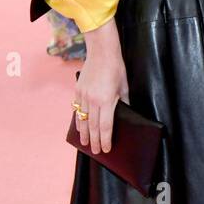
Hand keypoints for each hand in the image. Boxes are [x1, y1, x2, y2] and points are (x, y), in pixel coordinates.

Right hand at [73, 24, 128, 152]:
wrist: (101, 51)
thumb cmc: (116, 68)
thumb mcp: (124, 87)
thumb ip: (124, 102)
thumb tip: (126, 114)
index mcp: (106, 101)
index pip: (105, 126)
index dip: (105, 140)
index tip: (105, 149)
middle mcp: (93, 100)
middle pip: (93, 127)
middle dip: (94, 141)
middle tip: (95, 151)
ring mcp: (83, 95)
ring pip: (83, 119)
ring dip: (84, 133)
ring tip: (85, 143)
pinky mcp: (78, 90)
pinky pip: (77, 109)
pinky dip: (78, 119)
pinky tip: (79, 126)